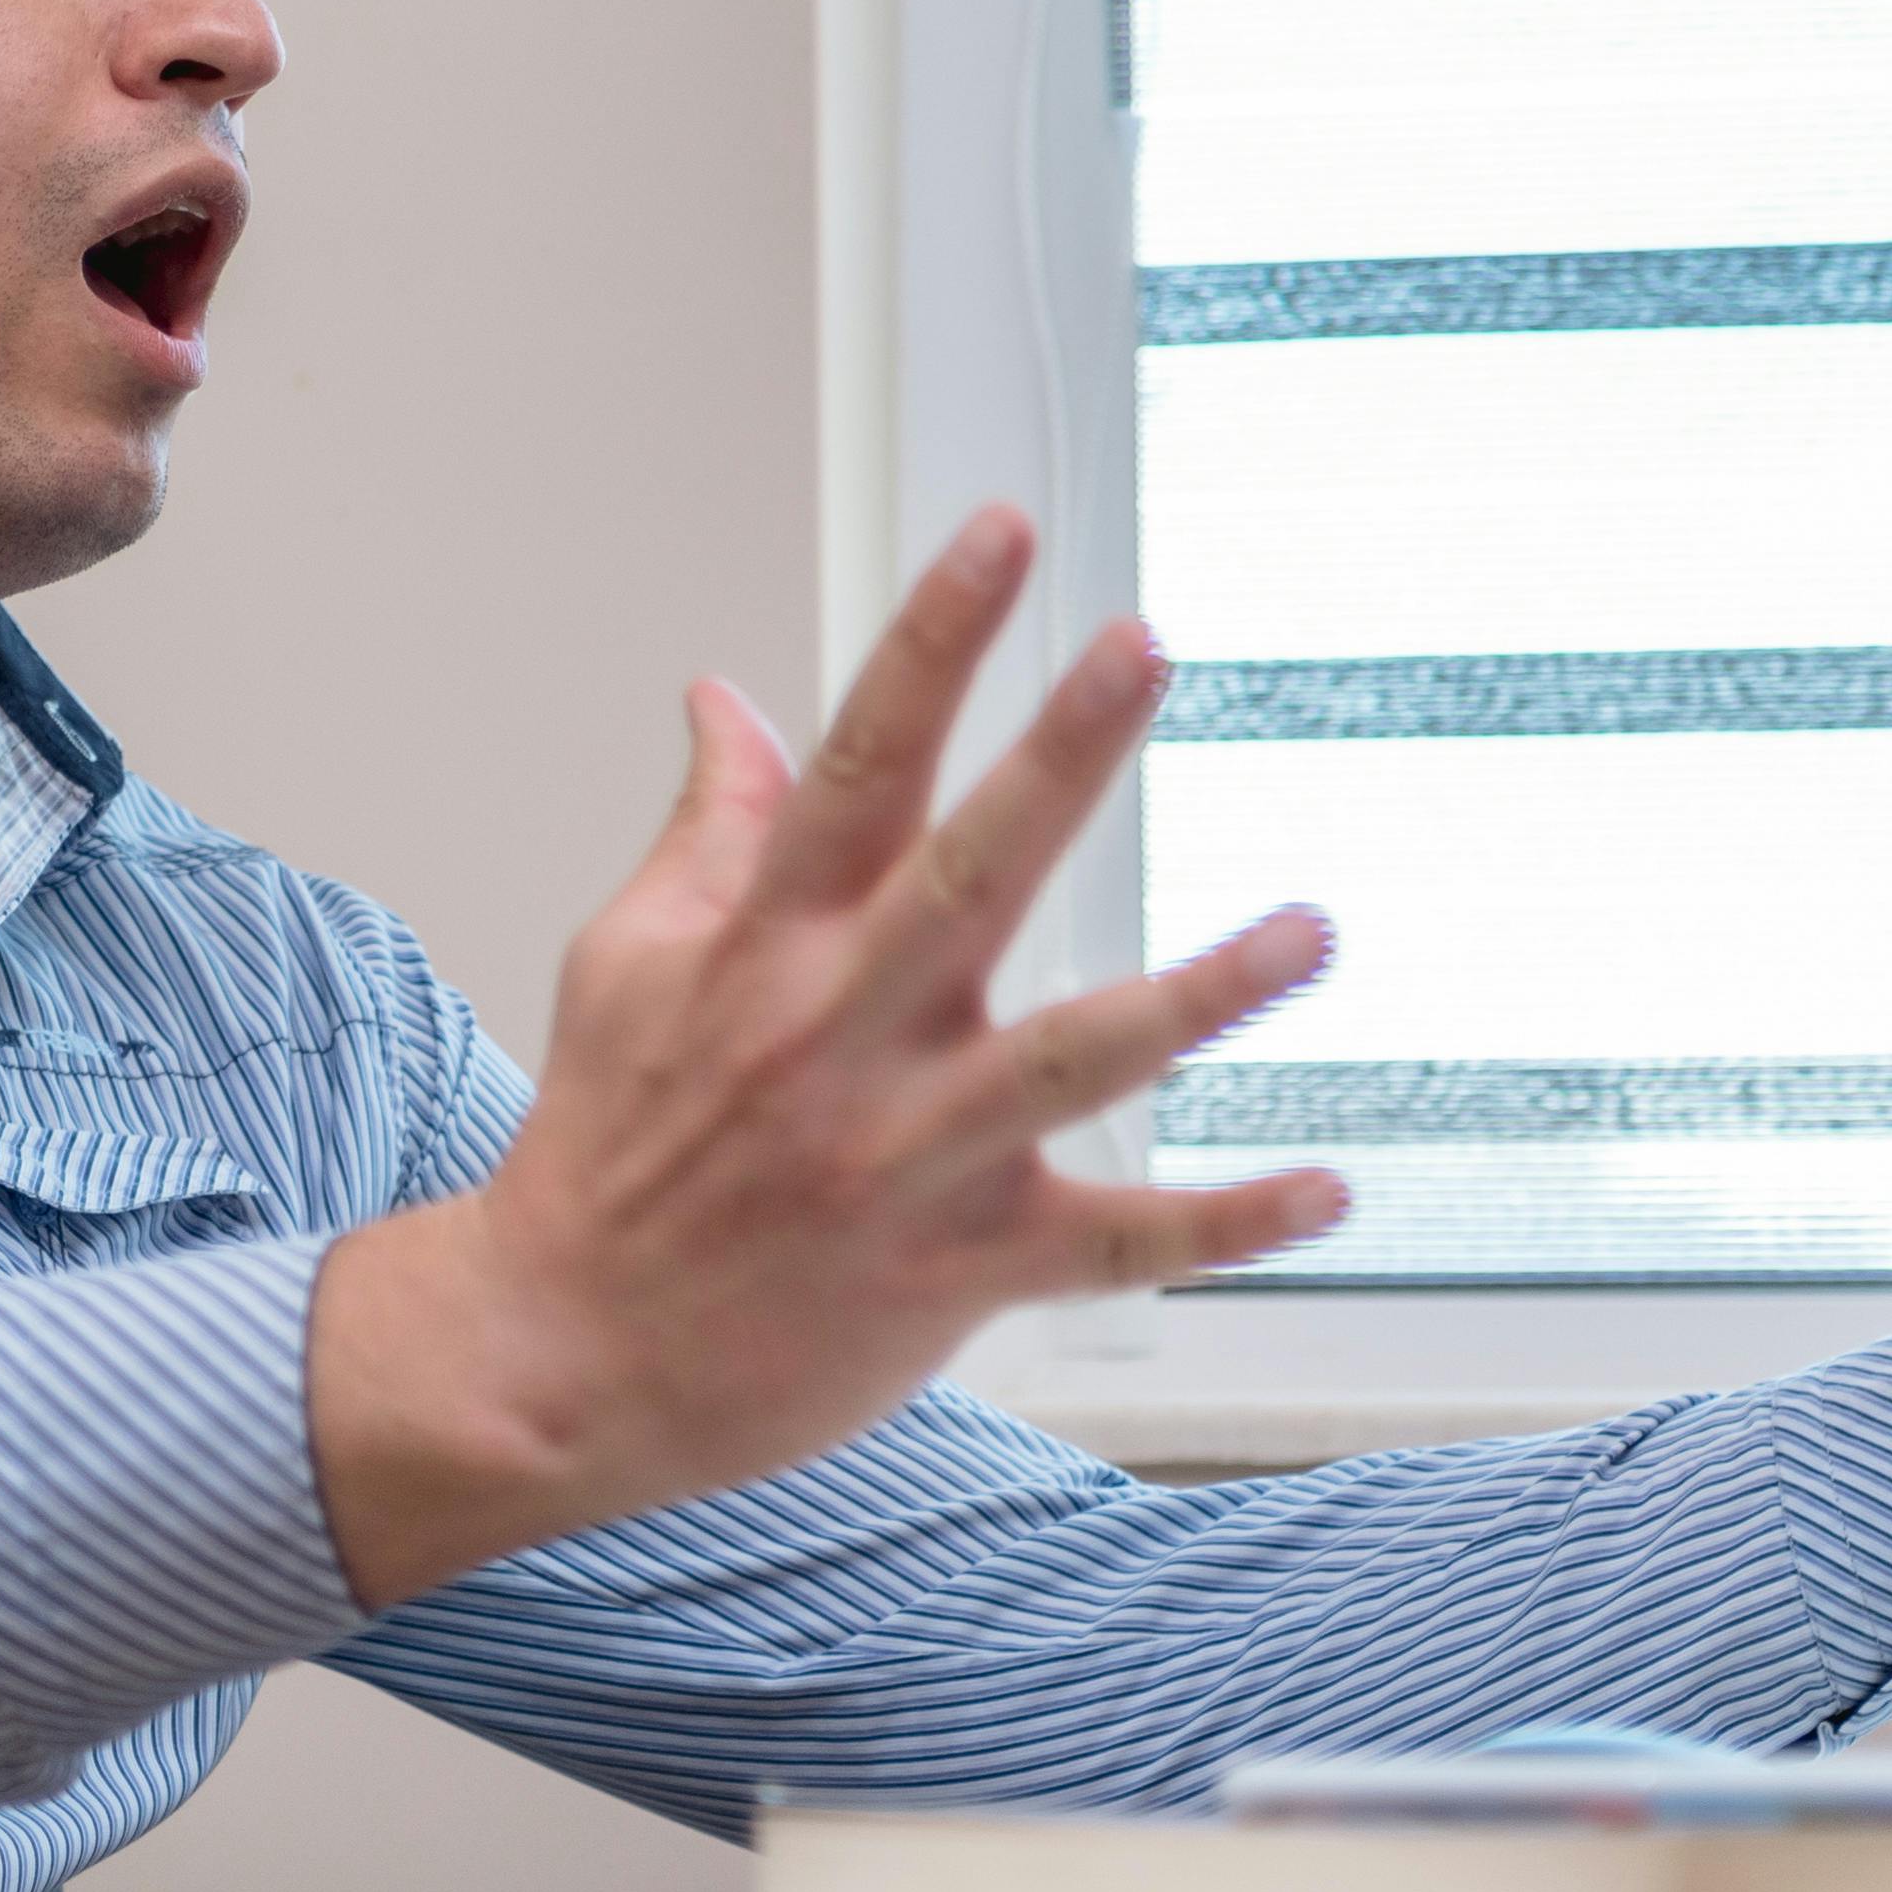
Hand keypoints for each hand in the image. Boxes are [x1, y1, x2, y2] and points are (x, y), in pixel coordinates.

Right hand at [302, 509, 1338, 1605]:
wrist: (563, 1358)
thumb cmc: (605, 1151)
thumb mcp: (629, 961)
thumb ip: (708, 830)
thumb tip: (725, 697)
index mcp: (764, 944)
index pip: (853, 760)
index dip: (929, 642)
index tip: (1001, 533)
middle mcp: (839, 1036)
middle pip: (967, 876)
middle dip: (1058, 757)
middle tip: (1144, 648)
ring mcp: (904, 1157)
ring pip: (1069, 1062)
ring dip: (1201, 997)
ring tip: (1311, 930)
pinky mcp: (955, 1271)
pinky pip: (1112, 1246)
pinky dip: (1225, 1223)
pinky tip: (1328, 1187)